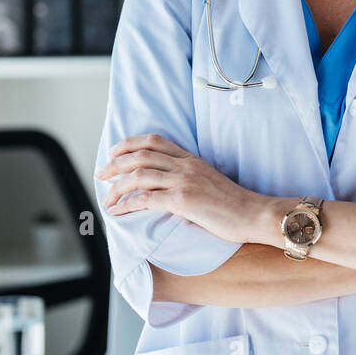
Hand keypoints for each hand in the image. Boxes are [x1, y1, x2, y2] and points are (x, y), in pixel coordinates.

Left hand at [96, 133, 261, 244]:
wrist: (254, 214)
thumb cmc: (234, 205)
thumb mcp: (210, 182)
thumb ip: (190, 178)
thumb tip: (168, 188)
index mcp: (191, 159)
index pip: (155, 141)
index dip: (130, 143)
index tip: (115, 153)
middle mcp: (185, 166)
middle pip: (141, 155)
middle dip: (115, 164)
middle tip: (101, 174)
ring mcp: (184, 182)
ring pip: (139, 174)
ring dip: (116, 186)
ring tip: (106, 197)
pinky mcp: (183, 201)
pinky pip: (146, 199)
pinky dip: (127, 204)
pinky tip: (118, 211)